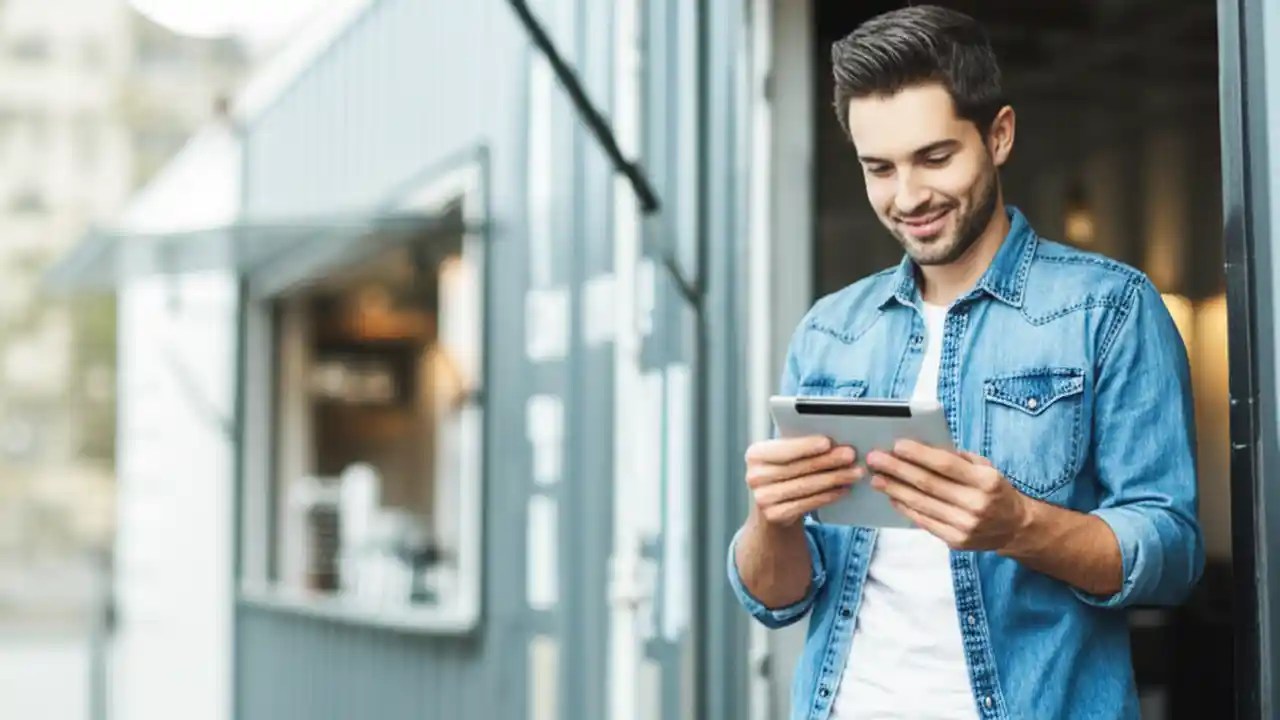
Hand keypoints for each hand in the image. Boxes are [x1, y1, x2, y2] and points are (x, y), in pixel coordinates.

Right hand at [744, 436, 861, 526]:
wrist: (771, 504)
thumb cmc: (784, 472)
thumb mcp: (785, 456)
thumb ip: (800, 447)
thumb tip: (833, 442)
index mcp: (755, 455)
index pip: (783, 450)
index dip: (806, 446)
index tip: (828, 442)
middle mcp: (754, 477)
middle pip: (797, 468)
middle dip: (827, 461)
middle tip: (850, 456)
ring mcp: (763, 498)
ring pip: (805, 486)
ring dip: (833, 479)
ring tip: (854, 472)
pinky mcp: (775, 516)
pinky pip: (807, 504)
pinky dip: (828, 496)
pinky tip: (843, 489)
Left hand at [865, 440, 1030, 551]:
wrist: (1015, 527)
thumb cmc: (994, 490)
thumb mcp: (985, 467)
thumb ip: (957, 458)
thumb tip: (920, 448)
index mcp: (986, 480)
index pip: (946, 465)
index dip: (919, 455)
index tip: (896, 445)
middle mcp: (976, 504)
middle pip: (928, 484)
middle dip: (898, 470)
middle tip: (875, 459)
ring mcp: (966, 526)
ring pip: (922, 504)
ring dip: (895, 490)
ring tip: (876, 478)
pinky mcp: (956, 541)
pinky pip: (924, 521)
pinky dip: (905, 508)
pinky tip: (892, 497)